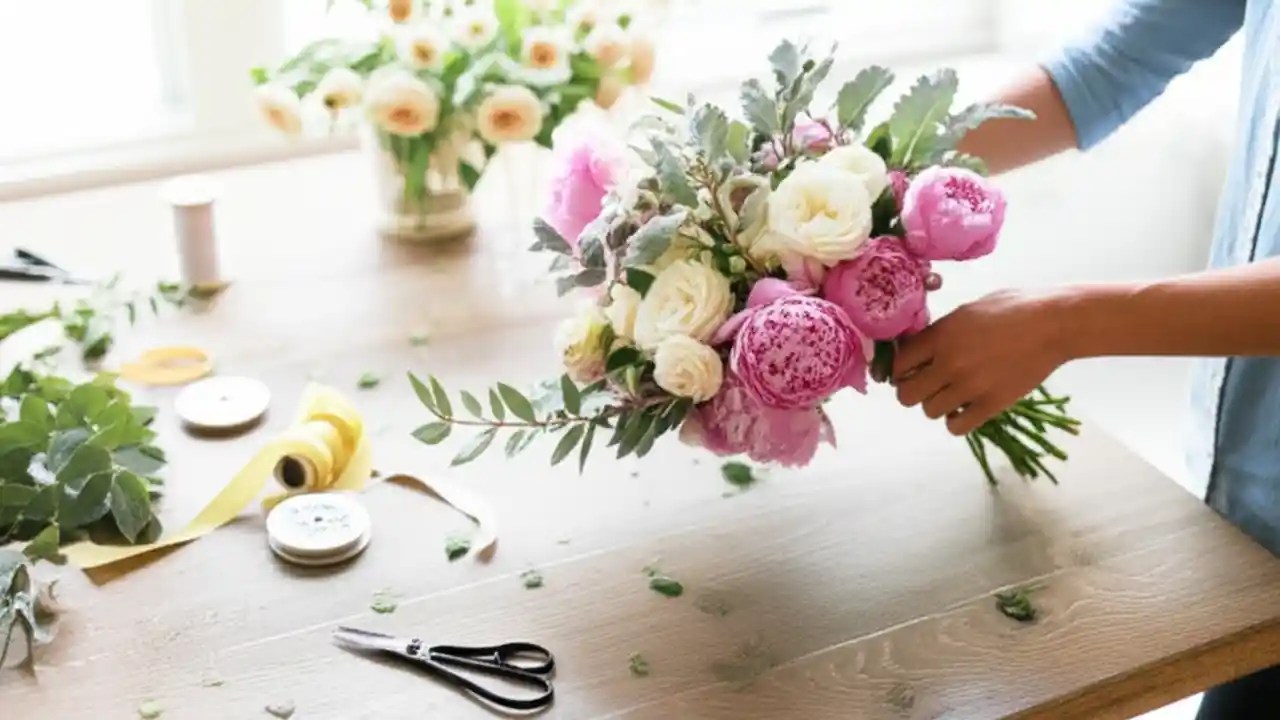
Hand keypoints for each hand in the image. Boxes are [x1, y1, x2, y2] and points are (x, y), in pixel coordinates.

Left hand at [892, 289, 1071, 434]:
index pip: (899, 363)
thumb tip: (923, 347)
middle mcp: (949, 363)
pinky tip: (966, 408)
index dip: (900, 368)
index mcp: (941, 335)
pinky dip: (957, 421)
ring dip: (937, 404)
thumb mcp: (969, 309)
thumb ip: (942, 330)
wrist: (1055, 324)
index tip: (909, 369)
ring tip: (952, 394)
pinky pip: (957, 427)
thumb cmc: (1015, 307)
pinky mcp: (992, 404)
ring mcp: (970, 386)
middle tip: (926, 385)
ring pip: (929, 411)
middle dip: (911, 390)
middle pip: (906, 395)